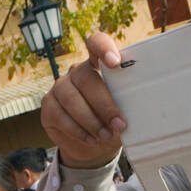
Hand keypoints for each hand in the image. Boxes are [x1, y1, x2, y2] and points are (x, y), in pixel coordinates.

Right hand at [39, 31, 127, 169]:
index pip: (95, 43)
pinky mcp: (49, 106)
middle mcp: (77, 72)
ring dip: (90, 120)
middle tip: (119, 124)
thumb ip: (129, 103)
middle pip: (86, 78)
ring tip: (106, 136)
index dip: (102, 47)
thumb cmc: (112, 123)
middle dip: (104, 103)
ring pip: (70, 98)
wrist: (93, 147)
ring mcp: (60, 88)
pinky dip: (77, 130)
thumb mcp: (124, 112)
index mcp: (97, 65)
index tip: (114, 62)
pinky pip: (60, 115)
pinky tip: (91, 139)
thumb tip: (142, 107)